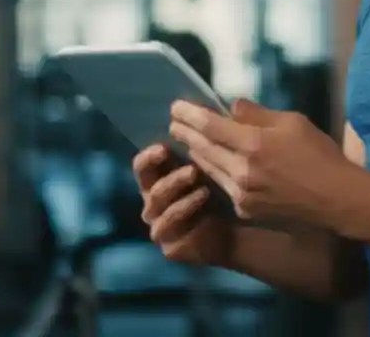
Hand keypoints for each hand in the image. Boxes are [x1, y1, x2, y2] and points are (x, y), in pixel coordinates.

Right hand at [132, 144, 234, 265]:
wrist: (229, 233)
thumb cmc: (211, 196)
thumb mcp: (202, 171)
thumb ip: (192, 151)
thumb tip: (194, 121)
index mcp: (154, 184)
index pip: (140, 168)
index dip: (148, 157)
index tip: (163, 148)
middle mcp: (151, 206)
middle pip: (152, 190)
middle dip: (173, 179)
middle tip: (194, 170)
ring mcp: (158, 229)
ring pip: (162, 210)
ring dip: (183, 197)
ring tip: (204, 189)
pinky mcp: (169, 248)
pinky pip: (172, 230)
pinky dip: (187, 214)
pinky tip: (204, 206)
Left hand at [170, 99, 355, 226]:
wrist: (337, 200)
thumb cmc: (319, 155)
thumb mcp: (293, 122)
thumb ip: (258, 114)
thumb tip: (231, 107)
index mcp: (254, 144)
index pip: (210, 126)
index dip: (190, 115)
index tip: (176, 106)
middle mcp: (242, 170)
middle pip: (204, 148)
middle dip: (186, 133)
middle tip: (173, 123)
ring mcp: (242, 194)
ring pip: (210, 168)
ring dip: (196, 153)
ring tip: (187, 141)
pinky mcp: (245, 210)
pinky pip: (223, 186)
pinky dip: (214, 171)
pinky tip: (210, 164)